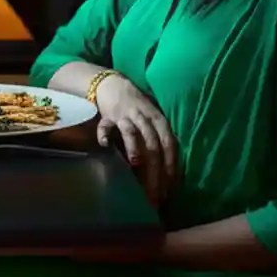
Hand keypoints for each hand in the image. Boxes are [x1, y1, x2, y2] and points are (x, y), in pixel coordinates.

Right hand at [94, 73, 177, 205]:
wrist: (114, 84)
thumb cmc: (138, 107)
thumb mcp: (153, 120)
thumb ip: (160, 140)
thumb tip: (169, 171)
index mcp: (159, 121)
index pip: (169, 145)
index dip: (171, 166)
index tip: (170, 188)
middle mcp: (145, 118)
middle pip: (153, 145)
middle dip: (155, 170)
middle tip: (154, 192)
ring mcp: (126, 116)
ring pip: (132, 133)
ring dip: (134, 147)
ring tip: (136, 164)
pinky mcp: (109, 115)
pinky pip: (106, 126)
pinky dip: (104, 135)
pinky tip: (104, 145)